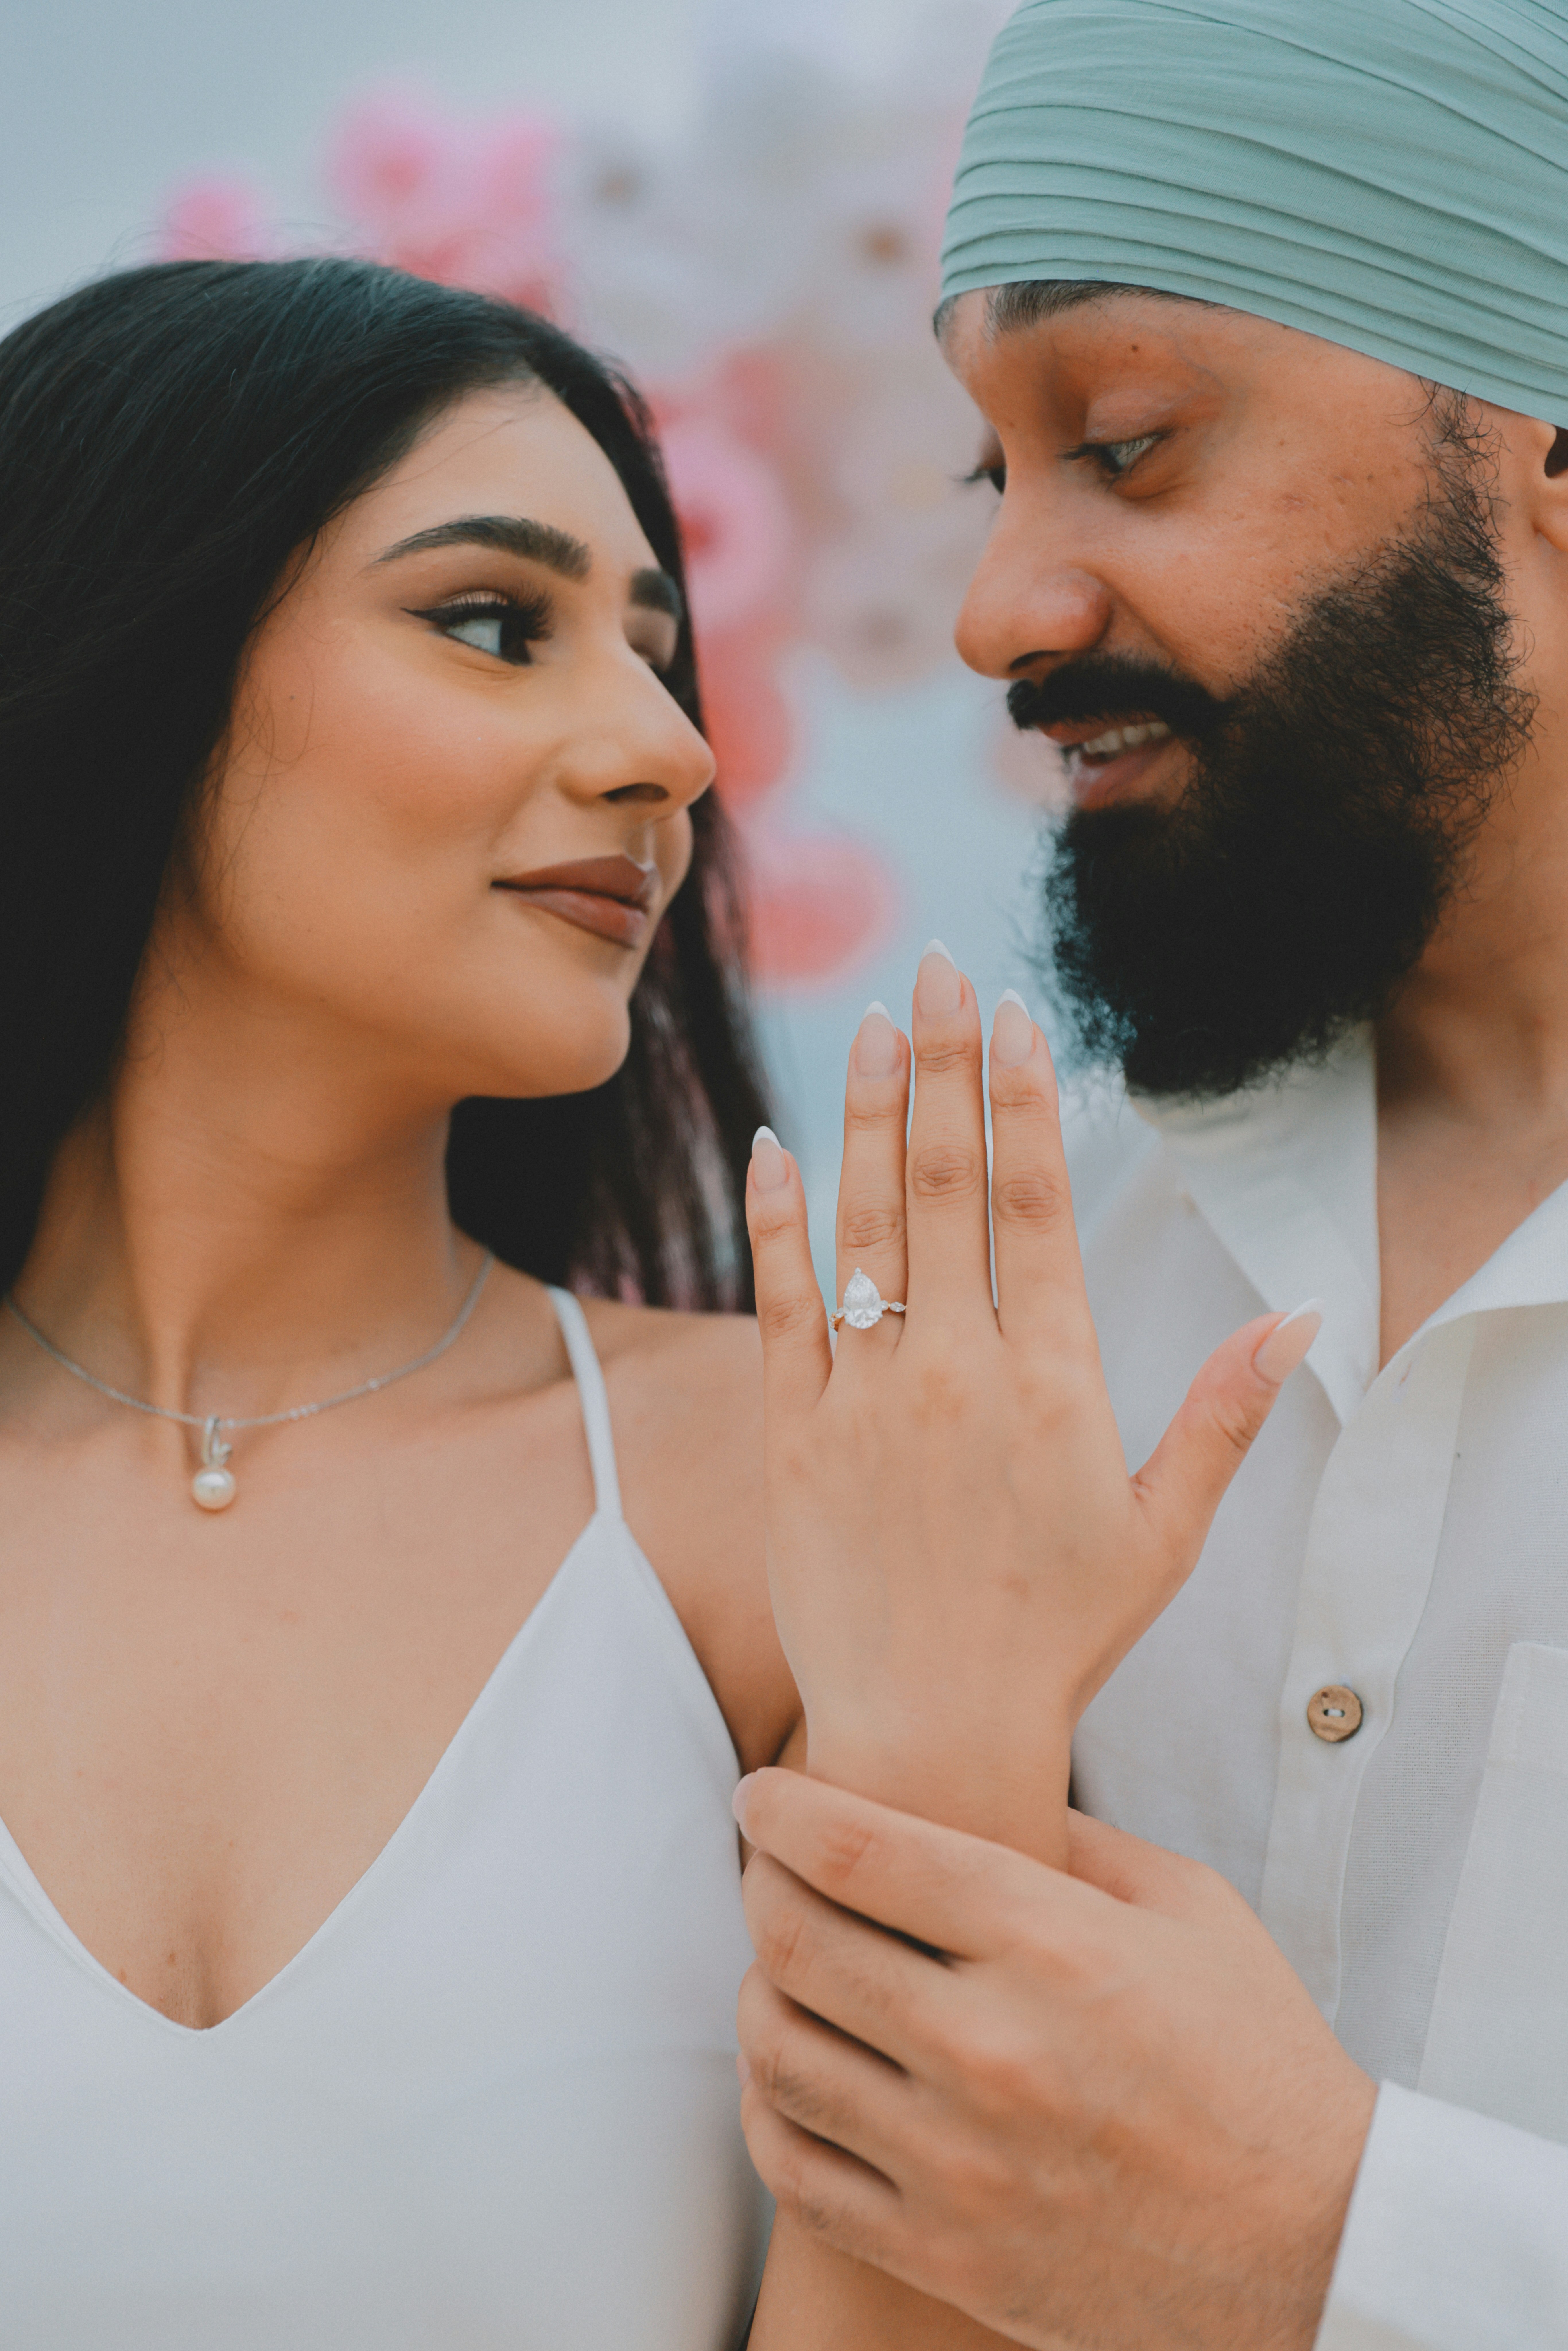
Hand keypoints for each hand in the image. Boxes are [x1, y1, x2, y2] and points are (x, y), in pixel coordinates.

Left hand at [735, 1769, 1375, 2350]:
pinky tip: (787, 2072)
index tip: (760, 1794)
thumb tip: (973, 1794)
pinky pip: (798, 2172)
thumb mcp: (1189, 1907)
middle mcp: (993, 2051)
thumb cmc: (1257, 2058)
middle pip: (798, 1943)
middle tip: (762, 1869)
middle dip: (758, 1886)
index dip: (784, 1810)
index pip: (861, 1852)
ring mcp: (961, 2165)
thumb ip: (1073, 1839)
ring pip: (781, 2055)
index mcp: (1052, 1947)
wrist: (1316, 2246)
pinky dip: (769, 2108)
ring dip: (757, 1994)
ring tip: (777, 1968)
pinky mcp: (948, 2255)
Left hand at [746, 950, 1319, 1860]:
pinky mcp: (794, 1434)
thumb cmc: (1057, 1634)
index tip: (1013, 1014)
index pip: (1037, 1203)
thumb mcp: (1164, 1529)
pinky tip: (772, 1145)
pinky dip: (774, 1220)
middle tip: (938, 968)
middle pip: (945, 1182)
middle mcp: (957, 1370)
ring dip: (863, 1112)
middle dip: (941, 1063)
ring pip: (863, 1223)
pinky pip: (777, 1304)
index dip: (1023, 1098)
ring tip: (869, 1021)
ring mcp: (867, 1397)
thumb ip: (1224, 1414)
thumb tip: (1299, 1316)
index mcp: (1053, 1381)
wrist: (931, 1729)